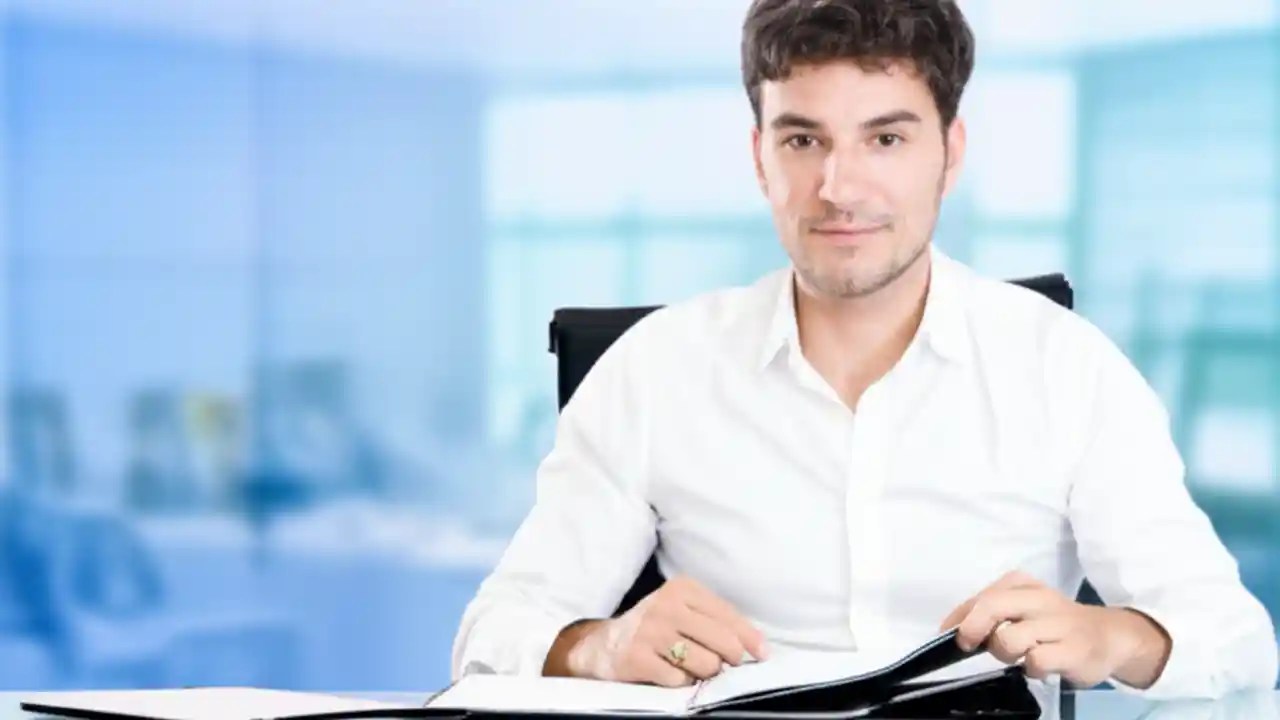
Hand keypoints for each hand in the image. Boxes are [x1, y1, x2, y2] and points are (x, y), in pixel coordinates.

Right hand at [549, 575, 768, 686]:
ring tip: (687, 665)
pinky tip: (667, 672)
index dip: (750, 639)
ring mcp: (651, 631)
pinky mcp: (637, 658)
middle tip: (721, 665)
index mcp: (682, 588)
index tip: (762, 655)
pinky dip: (679, 682)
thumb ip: (715, 622)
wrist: (602, 644)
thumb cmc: (654, 627)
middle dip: (728, 660)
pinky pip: (680, 680)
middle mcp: (667, 605)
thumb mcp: (682, 610)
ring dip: (702, 672)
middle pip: (723, 643)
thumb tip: (757, 648)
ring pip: (706, 664)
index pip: (729, 616)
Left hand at [939, 571, 1170, 688]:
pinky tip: (1038, 665)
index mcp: (1022, 583)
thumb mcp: (1022, 607)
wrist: (1109, 636)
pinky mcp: (1074, 650)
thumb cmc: (1054, 623)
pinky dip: (1030, 667)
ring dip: (1004, 652)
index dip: (958, 617)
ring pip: (1010, 638)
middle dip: (972, 628)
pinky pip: (1036, 661)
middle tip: (967, 645)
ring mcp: (1058, 623)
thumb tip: (949, 628)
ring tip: (1017, 655)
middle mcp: (1039, 597)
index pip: (981, 596)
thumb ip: (989, 613)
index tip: (947, 634)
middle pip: (991, 607)